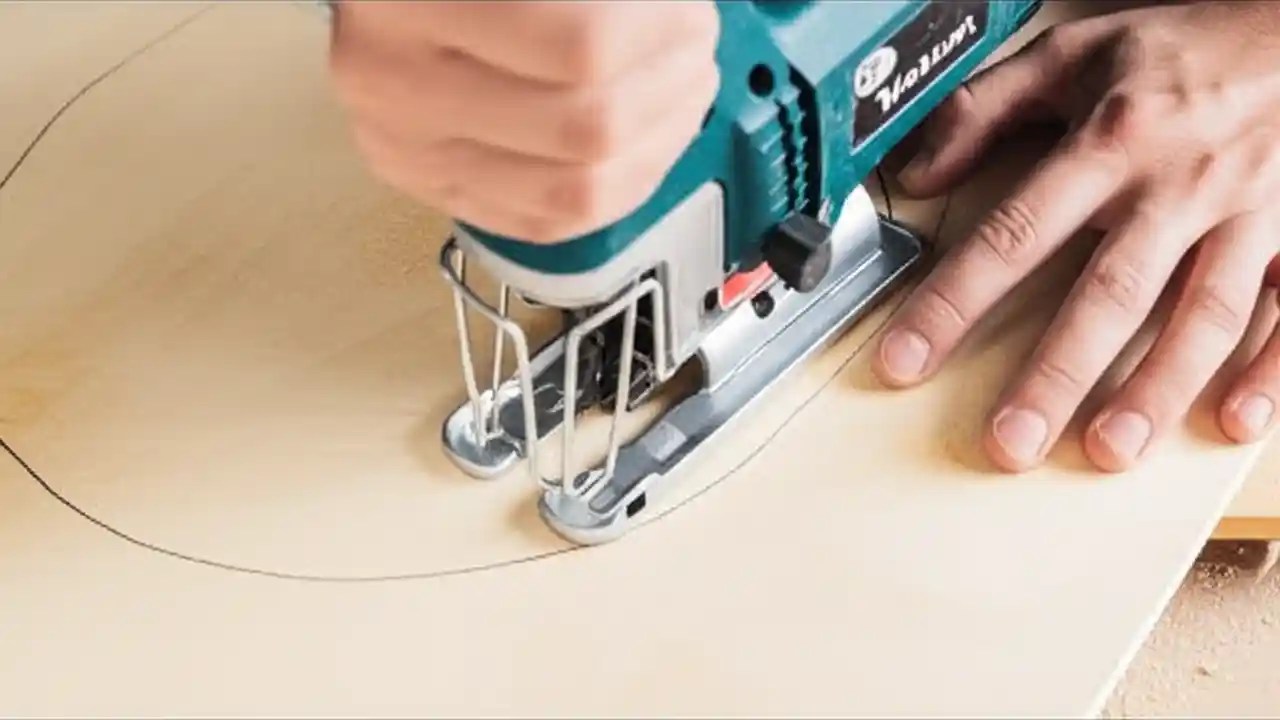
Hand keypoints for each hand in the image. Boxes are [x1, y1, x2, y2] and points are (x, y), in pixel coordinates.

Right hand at [327, 1, 718, 242]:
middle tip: (696, 49)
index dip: (664, 32)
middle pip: (587, 130)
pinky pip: (544, 222)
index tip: (691, 13)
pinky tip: (643, 146)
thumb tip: (678, 19)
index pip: (585, 47)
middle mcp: (396, 83)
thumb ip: (595, 2)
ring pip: (574, 193)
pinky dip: (615, 190)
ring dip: (656, 147)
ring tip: (680, 95)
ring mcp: (407, 148)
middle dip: (671, 92)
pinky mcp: (426, 185)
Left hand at [873, 3, 1279, 471]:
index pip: (1014, 234)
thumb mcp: (1073, 51)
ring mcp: (1247, 215)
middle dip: (1056, 375)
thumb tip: (916, 171)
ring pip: (1201, 314)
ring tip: (1107, 452)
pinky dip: (1268, 371)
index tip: (905, 360)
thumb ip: (983, 109)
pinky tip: (1231, 422)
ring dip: (1155, 388)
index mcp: (1110, 143)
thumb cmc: (1186, 48)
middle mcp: (1177, 186)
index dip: (953, 302)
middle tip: (1011, 443)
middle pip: (1109, 293)